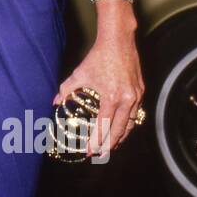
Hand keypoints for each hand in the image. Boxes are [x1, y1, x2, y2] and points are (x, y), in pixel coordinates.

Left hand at [54, 34, 144, 156]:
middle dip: (110, 145)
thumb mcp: (79, 74)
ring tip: (111, 146)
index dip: (97, 141)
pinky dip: (128, 123)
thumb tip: (55, 102)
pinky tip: (121, 127)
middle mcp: (127, 99)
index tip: (89, 151)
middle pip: (120, 131)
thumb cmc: (98, 57)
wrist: (119, 41)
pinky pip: (136, 112)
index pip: (104, 126)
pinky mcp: (141, 90)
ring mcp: (136, 95)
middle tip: (100, 155)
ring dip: (121, 136)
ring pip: (131, 124)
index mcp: (111, 98)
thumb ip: (66, 89)